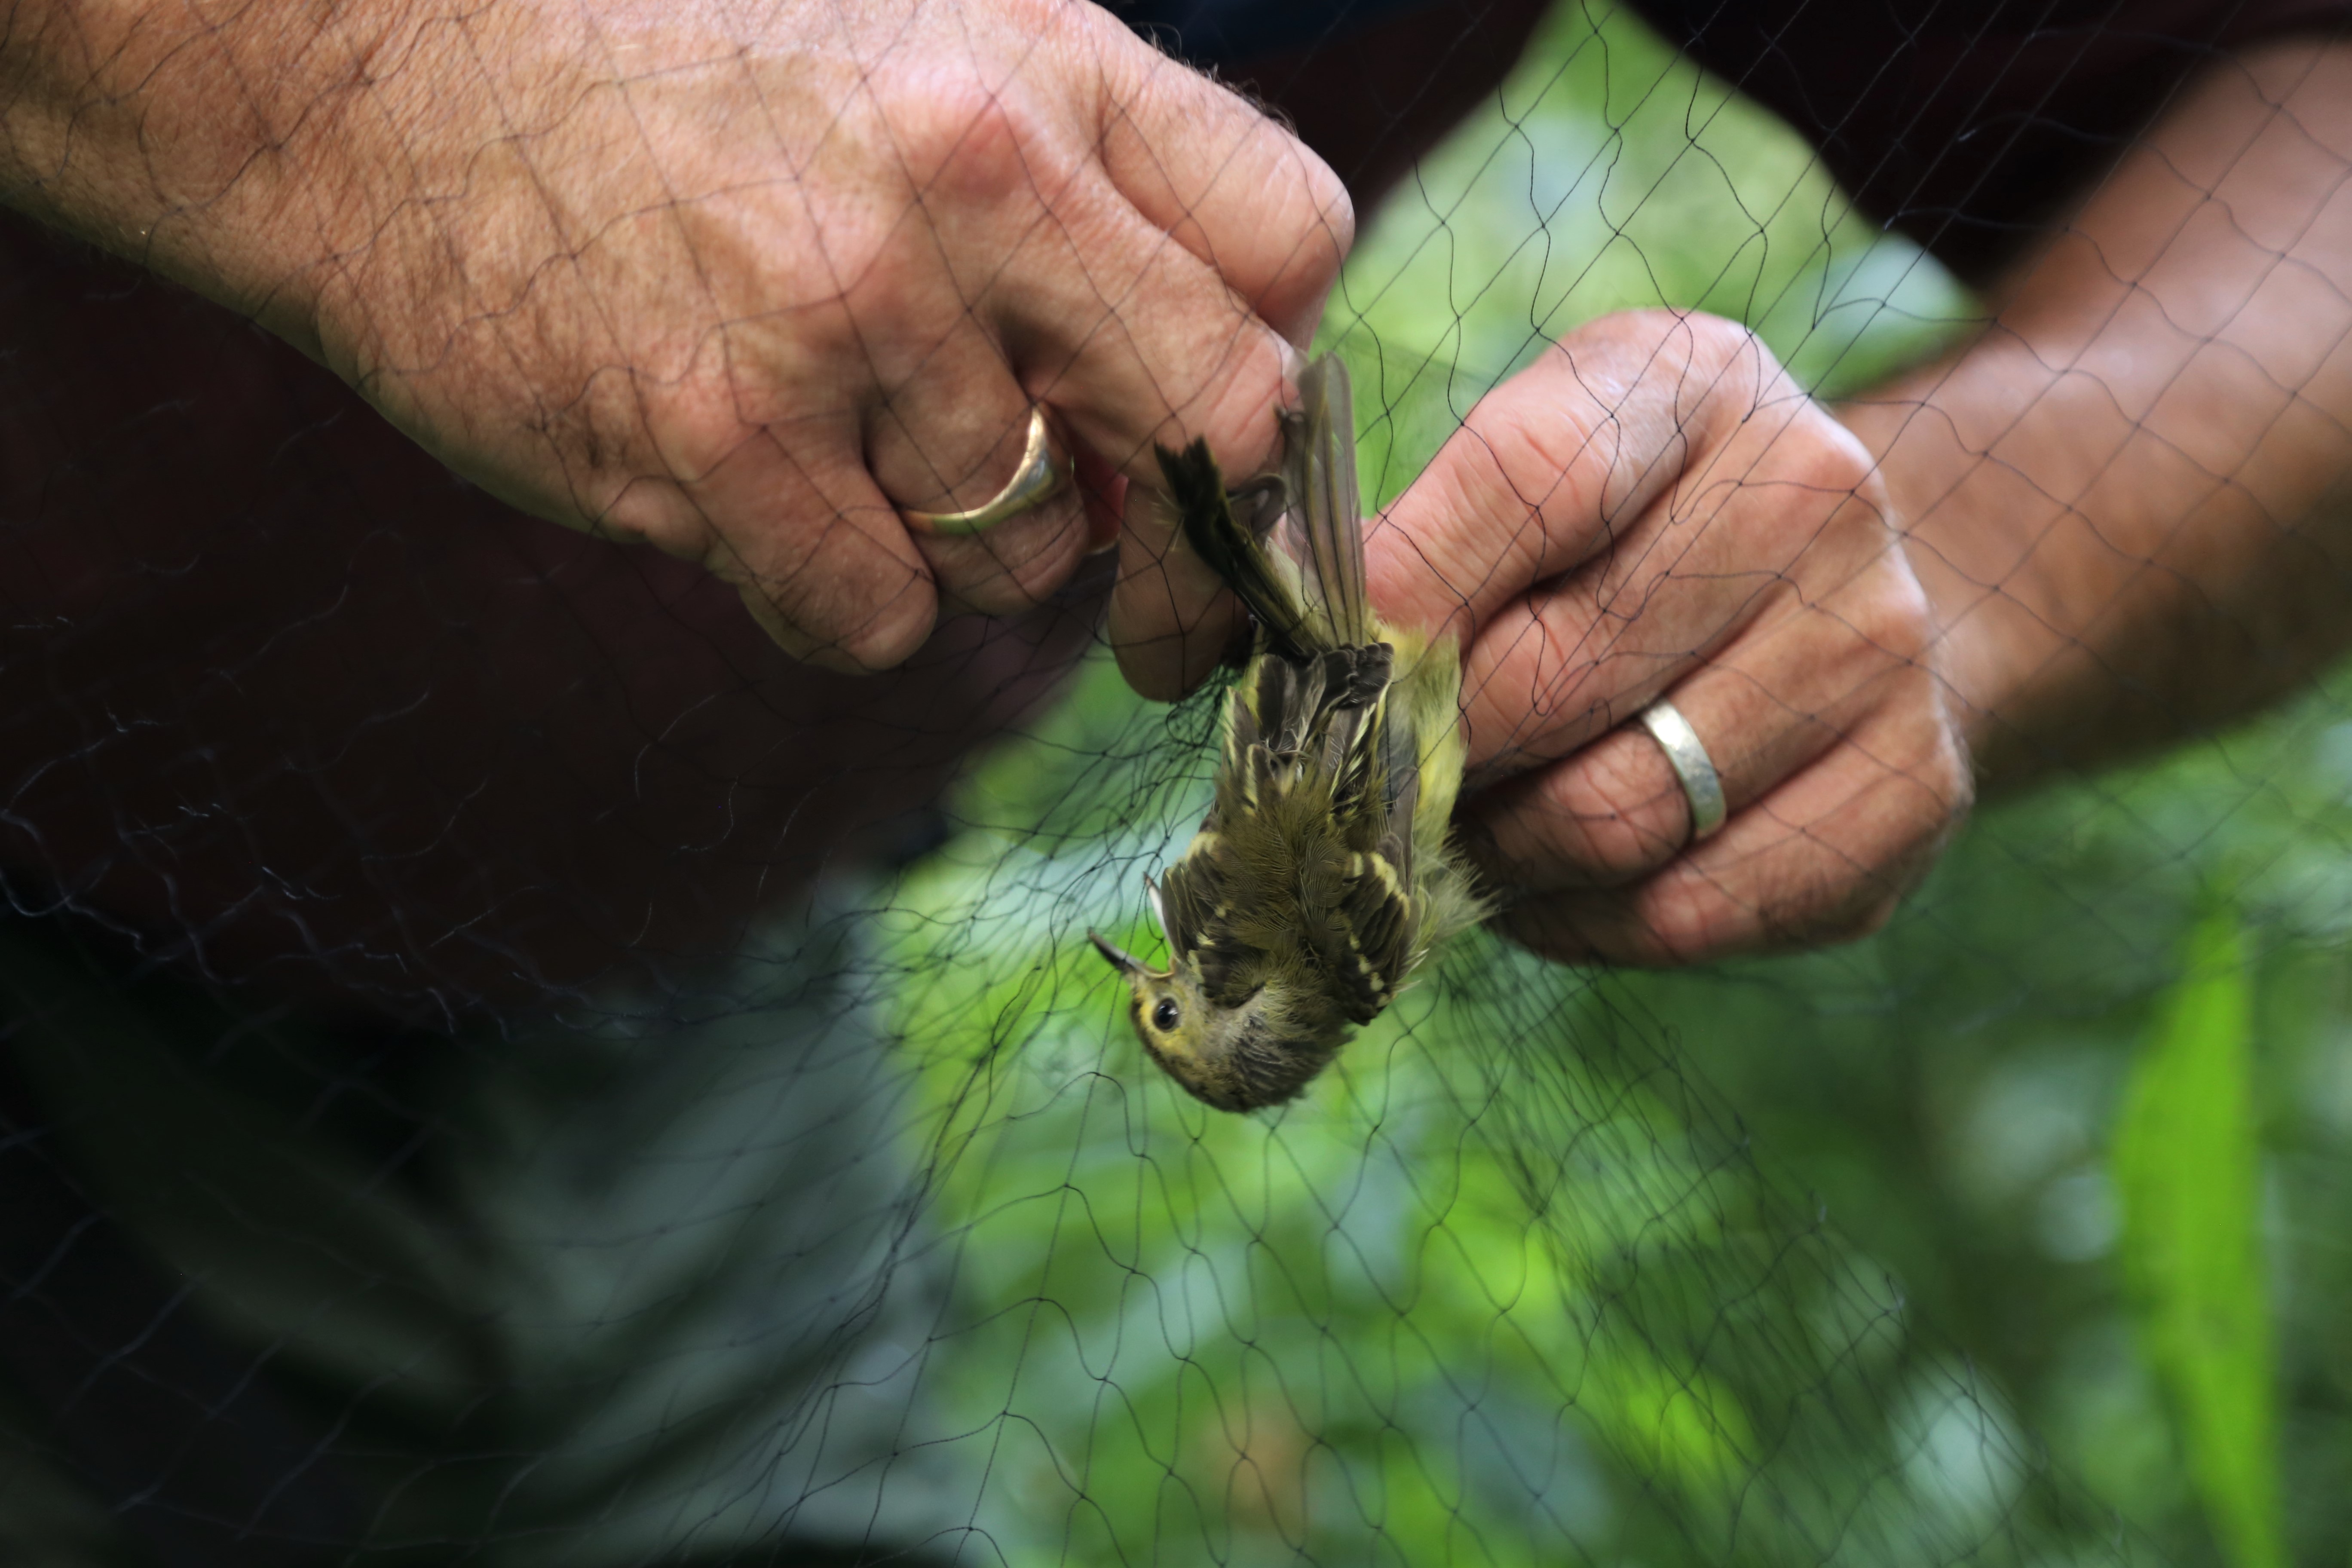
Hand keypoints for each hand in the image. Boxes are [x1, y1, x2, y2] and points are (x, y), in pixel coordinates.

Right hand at [5, 0, 1347, 671]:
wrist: (390, 80)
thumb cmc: (686, 90)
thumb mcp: (927, 55)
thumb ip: (1087, 206)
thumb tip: (1191, 420)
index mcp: (1046, 69)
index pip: (1291, 242)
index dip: (1275, 368)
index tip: (1219, 443)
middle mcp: (972, 181)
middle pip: (1220, 412)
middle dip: (1208, 552)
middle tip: (1168, 623)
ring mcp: (844, 315)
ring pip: (1022, 552)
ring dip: (957, 549)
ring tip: (834, 447)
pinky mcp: (719, 442)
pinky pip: (876, 617)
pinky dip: (833, 598)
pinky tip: (752, 502)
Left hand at [1369, 310, 1972, 963]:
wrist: (1837, 608)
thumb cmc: (1628, 539)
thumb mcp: (1535, 472)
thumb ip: (1417, 537)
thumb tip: (1273, 636)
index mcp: (1697, 383)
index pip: (1528, 482)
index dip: (1400, 590)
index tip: (1313, 657)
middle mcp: (1814, 498)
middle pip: (1550, 679)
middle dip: (1432, 748)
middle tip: (1383, 768)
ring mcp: (1876, 652)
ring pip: (1608, 819)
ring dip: (1498, 848)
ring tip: (1470, 819)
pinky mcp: (1908, 797)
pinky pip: (1682, 914)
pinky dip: (1582, 920)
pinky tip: (1559, 878)